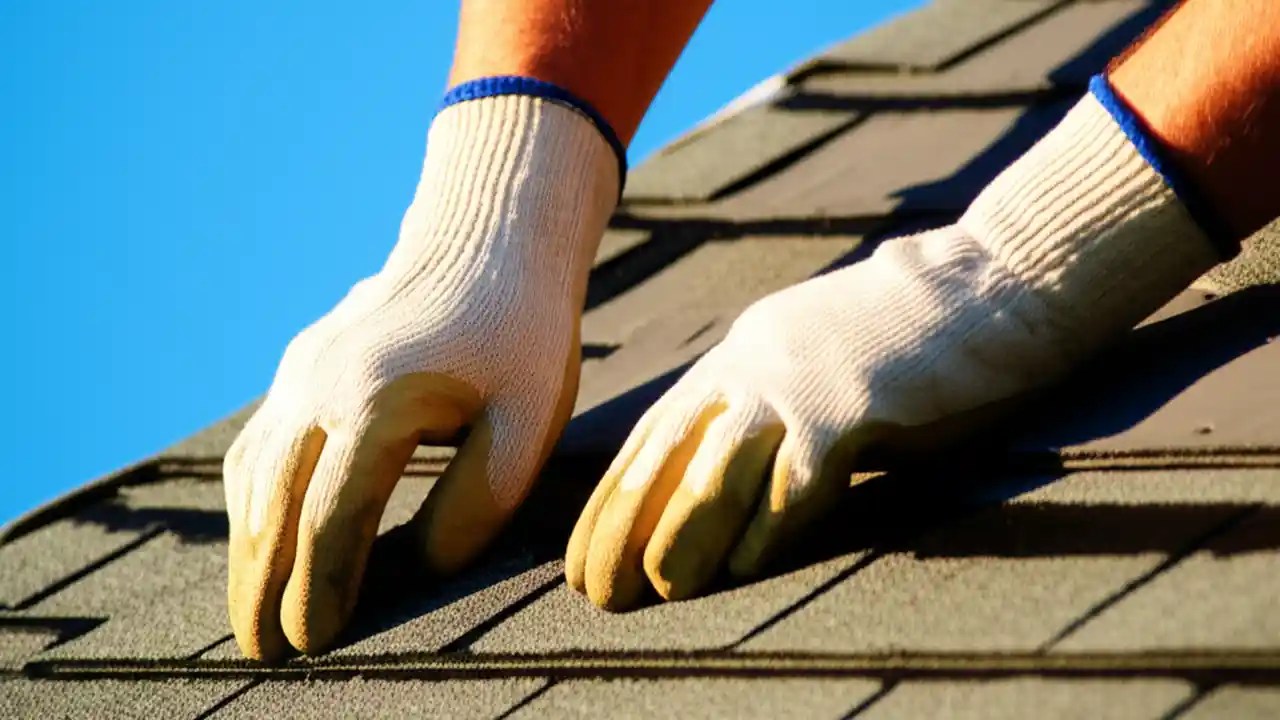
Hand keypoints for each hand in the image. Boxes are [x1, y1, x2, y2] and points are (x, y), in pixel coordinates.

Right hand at [223, 94, 616, 658]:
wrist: (489, 241)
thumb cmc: (522, 334)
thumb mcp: (530, 418)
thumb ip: (480, 499)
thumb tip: (425, 567)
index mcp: (378, 400)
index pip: (334, 518)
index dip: (321, 588)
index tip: (317, 641)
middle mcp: (320, 385)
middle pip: (275, 507)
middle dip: (264, 586)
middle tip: (263, 654)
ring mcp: (300, 370)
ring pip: (254, 479)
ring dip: (248, 549)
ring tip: (253, 612)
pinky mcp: (299, 364)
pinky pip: (259, 444)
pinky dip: (252, 502)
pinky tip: (262, 537)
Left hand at [565, 91, 1217, 609]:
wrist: (990, 282)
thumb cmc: (905, 337)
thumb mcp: (810, 358)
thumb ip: (763, 404)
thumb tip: (714, 472)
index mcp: (738, 356)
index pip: (652, 437)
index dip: (611, 500)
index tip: (582, 553)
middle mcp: (751, 365)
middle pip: (663, 458)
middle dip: (622, 528)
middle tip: (595, 588)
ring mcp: (799, 384)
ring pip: (715, 475)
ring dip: (680, 540)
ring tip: (655, 591)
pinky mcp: (852, 407)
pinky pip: (794, 484)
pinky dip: (764, 534)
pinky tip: (738, 571)